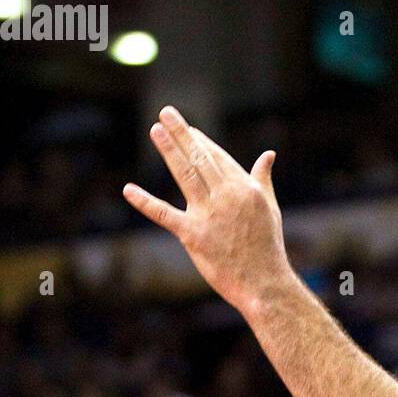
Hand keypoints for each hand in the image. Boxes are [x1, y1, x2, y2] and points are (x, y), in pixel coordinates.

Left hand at [122, 106, 289, 312]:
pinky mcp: (193, 235)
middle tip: (166, 114)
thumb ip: (263, 179)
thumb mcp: (269, 207)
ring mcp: (209, 214)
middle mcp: (227, 196)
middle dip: (182, 134)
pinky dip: (144, 202)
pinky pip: (164, 214)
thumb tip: (268, 155)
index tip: (188, 128)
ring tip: (155, 131)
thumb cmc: (268, 245)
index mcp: (246, 188)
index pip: (218, 157)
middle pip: (199, 158)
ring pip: (184, 175)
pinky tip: (128, 190)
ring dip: (169, 150)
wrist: (264, 282)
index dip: (201, 141)